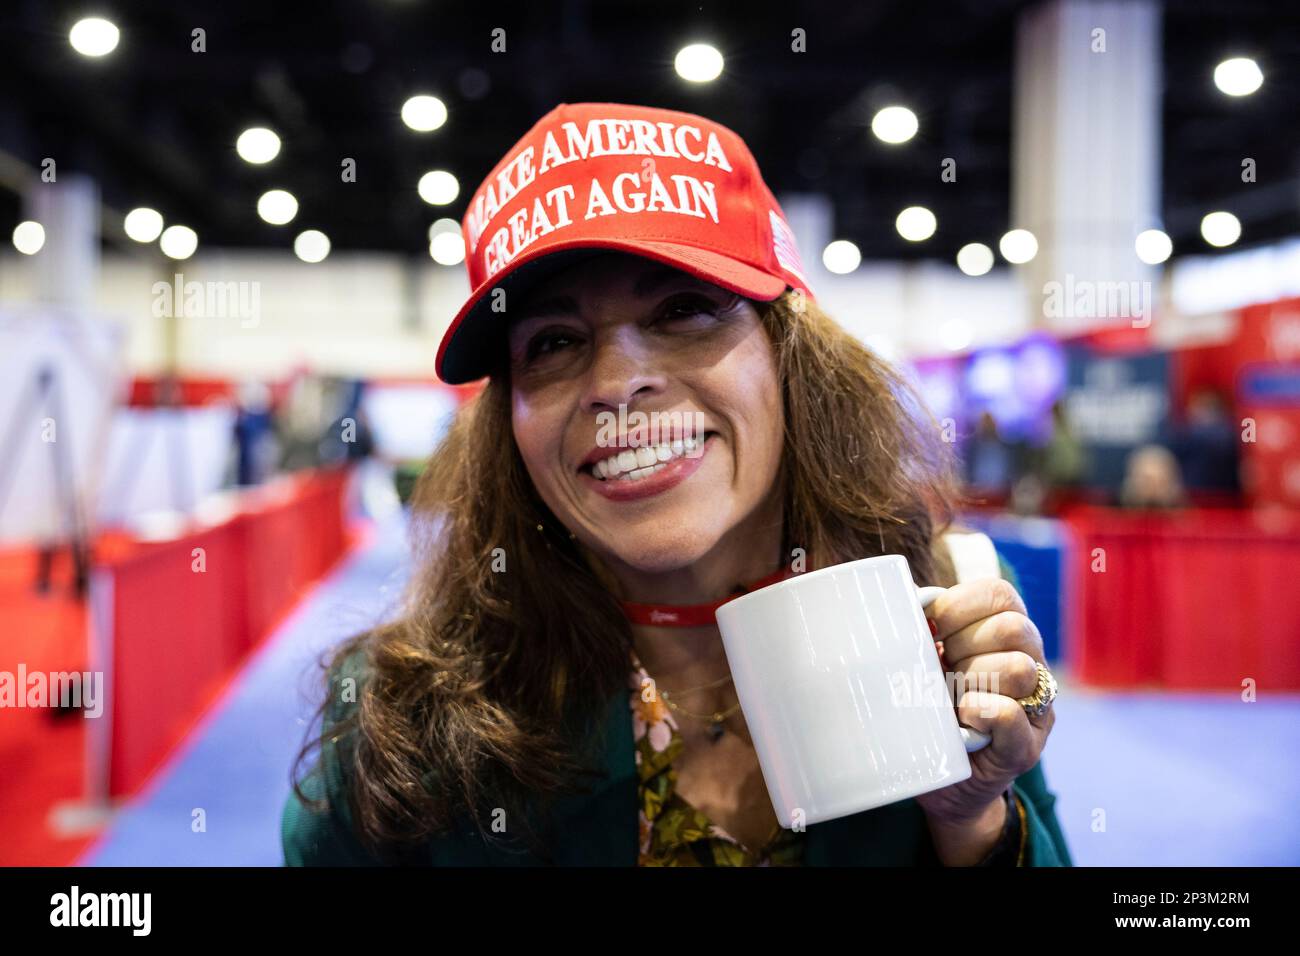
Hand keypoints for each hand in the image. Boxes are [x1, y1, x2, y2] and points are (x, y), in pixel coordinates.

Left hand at [913, 576, 1054, 846]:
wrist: (941, 782)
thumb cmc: (928, 709)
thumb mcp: (922, 663)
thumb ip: (921, 630)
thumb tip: (899, 599)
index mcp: (1007, 635)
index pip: (1000, 594)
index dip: (960, 604)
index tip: (930, 626)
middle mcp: (1032, 665)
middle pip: (1014, 628)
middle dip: (964, 643)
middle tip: (941, 667)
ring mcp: (1035, 708)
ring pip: (1020, 669)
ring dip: (973, 678)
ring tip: (950, 696)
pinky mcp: (1026, 747)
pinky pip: (1012, 715)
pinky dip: (982, 710)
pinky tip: (962, 715)